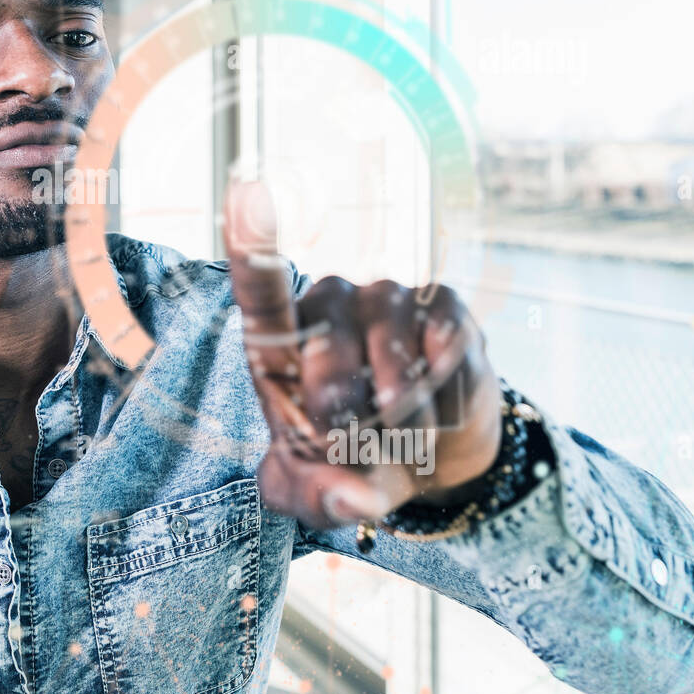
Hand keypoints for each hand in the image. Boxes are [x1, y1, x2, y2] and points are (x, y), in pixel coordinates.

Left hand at [224, 177, 501, 529]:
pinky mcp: (441, 303)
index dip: (254, 246)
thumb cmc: (347, 464)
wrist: (423, 456)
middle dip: (346, 432)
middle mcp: (326, 304)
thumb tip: (351, 499)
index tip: (246, 191)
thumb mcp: (316, 497)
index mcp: (277, 341)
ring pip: (394, 372)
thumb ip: (317, 501)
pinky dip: (443, 404)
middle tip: (355, 446)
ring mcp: (384, 296)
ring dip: (400, 425)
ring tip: (396, 432)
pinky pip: (447, 359)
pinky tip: (435, 405)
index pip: (260, 290)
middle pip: (330, 369)